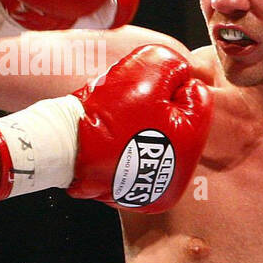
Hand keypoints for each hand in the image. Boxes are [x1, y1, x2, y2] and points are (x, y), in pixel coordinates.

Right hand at [0, 45, 212, 212]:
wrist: (64, 147)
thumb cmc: (107, 112)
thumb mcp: (148, 71)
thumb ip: (175, 65)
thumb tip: (182, 73)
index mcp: (191, 143)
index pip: (198, 97)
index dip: (172, 83)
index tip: (146, 86)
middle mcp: (179, 175)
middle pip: (181, 124)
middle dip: (161, 108)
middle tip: (131, 104)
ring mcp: (154, 190)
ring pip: (160, 143)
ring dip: (146, 129)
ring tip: (119, 123)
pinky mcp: (132, 196)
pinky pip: (139, 162)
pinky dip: (129, 149)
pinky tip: (113, 140)